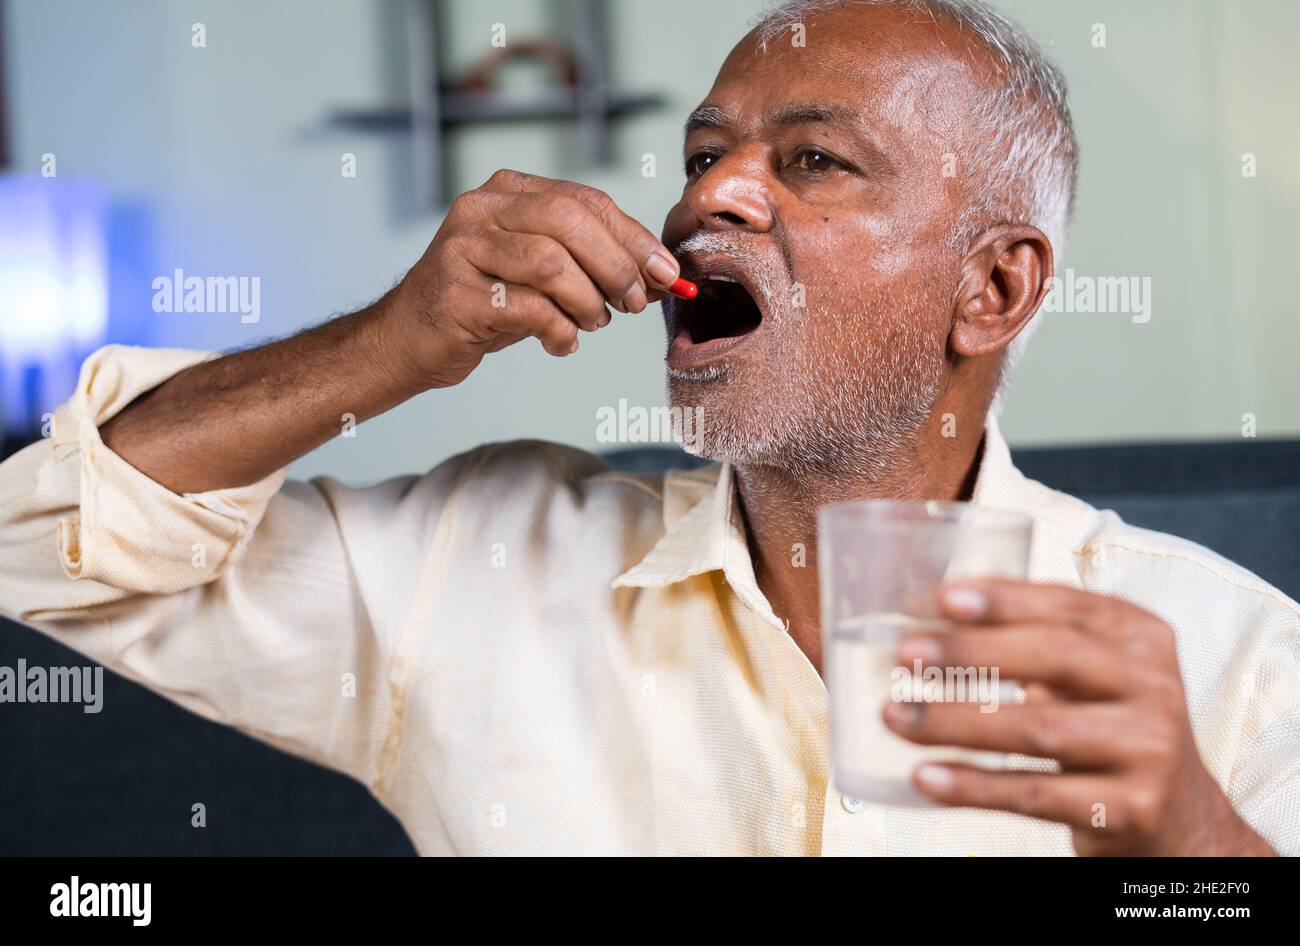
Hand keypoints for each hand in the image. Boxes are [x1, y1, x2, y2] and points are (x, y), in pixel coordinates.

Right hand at [383, 169, 680, 389]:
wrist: (409, 339)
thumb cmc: (484, 303)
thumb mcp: (538, 271)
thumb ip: (588, 261)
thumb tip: (658, 274)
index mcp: (507, 193)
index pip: (585, 201)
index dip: (633, 237)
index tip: (665, 272)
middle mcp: (480, 211)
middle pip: (570, 223)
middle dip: (616, 266)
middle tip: (634, 303)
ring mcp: (461, 249)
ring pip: (551, 264)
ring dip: (588, 302)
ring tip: (594, 323)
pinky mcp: (455, 295)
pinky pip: (528, 309)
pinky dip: (559, 331)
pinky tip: (562, 343)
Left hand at [886, 580, 1276, 855]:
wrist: (1179, 817)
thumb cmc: (1110, 724)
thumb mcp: (1093, 672)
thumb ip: (1034, 639)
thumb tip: (928, 616)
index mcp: (1141, 636)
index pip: (1067, 606)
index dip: (1004, 600)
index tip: (943, 598)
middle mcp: (1153, 686)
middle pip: (1054, 658)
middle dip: (971, 652)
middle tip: (906, 653)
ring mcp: (1148, 750)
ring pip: (1037, 729)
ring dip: (954, 722)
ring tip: (895, 715)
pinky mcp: (1129, 808)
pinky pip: (1035, 793)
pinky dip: (974, 785)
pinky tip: (926, 776)